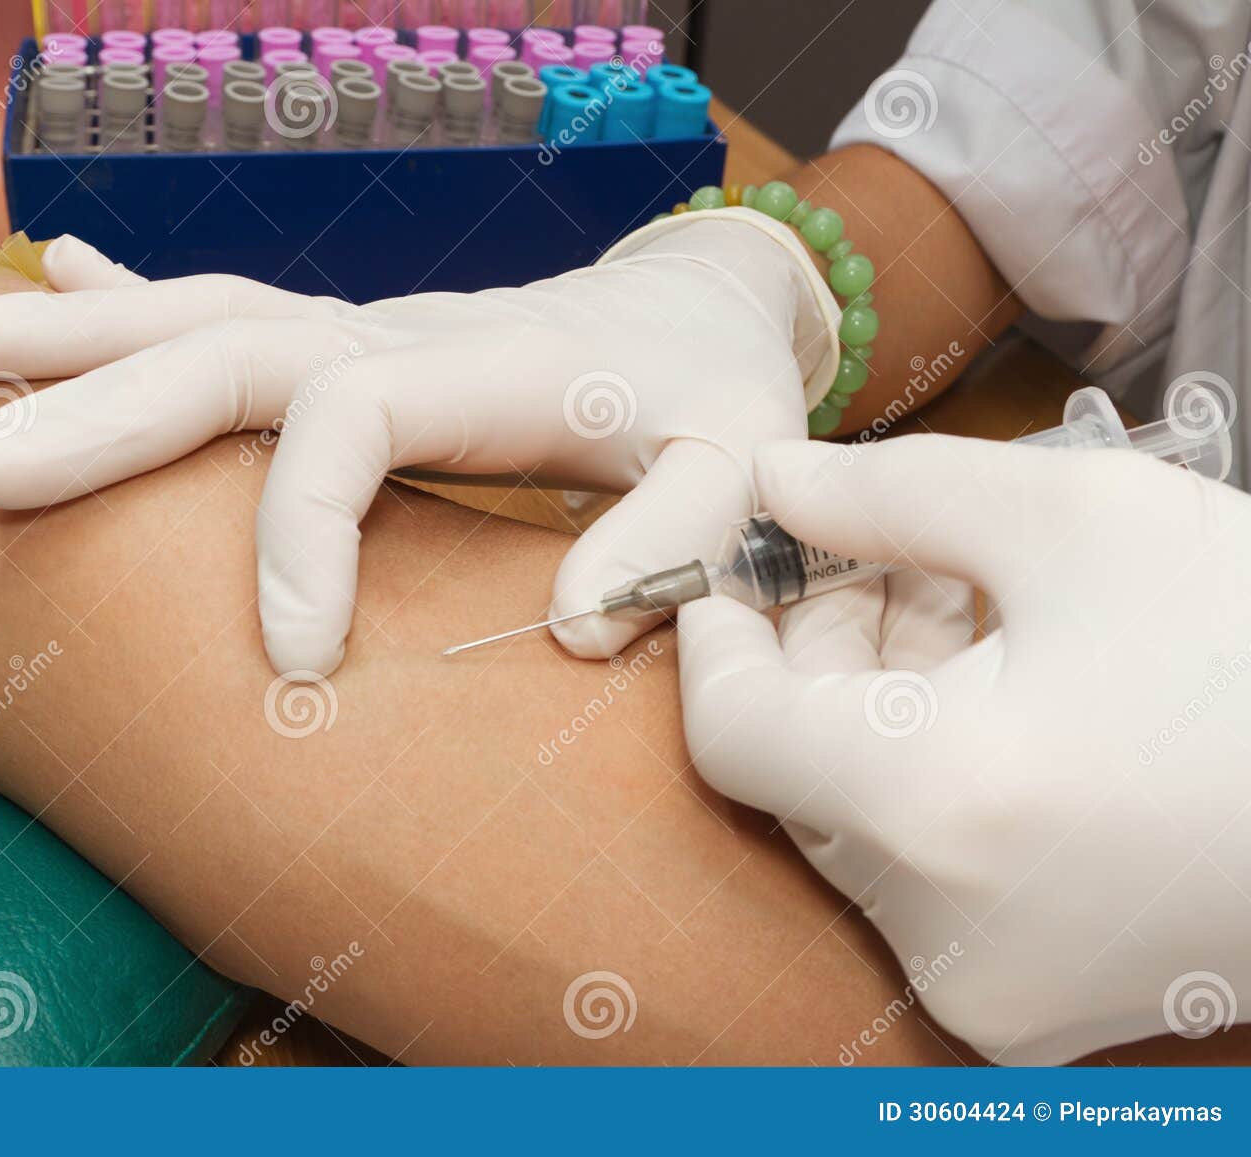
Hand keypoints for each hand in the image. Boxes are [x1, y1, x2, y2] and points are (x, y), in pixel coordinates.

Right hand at [0, 210, 840, 676]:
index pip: (350, 422)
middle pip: (234, 351)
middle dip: (107, 409)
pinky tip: (60, 280)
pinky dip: (140, 298)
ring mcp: (367, 334)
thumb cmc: (720, 401)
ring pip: (207, 319)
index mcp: (490, 370)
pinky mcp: (353, 347)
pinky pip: (232, 313)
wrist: (698, 311)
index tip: (297, 660)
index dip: (303, 535)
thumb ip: (680, 535)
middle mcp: (405, 338)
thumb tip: (573, 628)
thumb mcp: (744, 464)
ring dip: (89, 340)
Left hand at [680, 434, 1250, 1063]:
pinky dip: (932, 778)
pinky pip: (926, 879)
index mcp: (935, 806)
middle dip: (819, 651)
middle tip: (868, 556)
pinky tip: (998, 688)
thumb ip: (890, 495)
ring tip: (954, 602)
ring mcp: (988, 989)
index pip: (730, 729)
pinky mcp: (1035, 1012)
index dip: (715, 635)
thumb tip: (772, 481)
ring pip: (860, 821)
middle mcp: (941, 928)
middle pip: (799, 770)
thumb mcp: (1078, 516)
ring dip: (878, 705)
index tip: (734, 564)